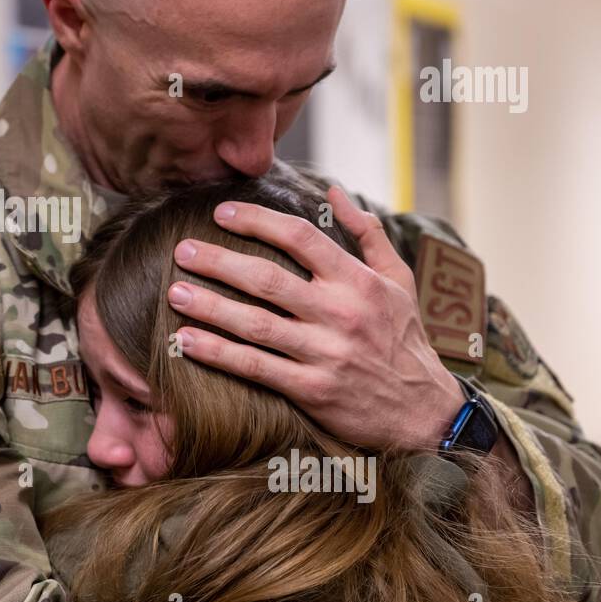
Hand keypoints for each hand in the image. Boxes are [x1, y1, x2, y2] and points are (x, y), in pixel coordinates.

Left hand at [167, 185, 464, 450]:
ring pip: (256, 324)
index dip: (258, 221)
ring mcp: (325, 352)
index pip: (300, 237)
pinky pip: (256, 367)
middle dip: (219, 262)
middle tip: (182, 250)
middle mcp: (339, 313)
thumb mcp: (399, 279)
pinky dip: (219, 353)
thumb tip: (333, 190)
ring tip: (175, 292)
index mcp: (357, 281)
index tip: (221, 213)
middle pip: (267, 279)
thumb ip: (367, 233)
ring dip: (210, 307)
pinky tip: (187, 341)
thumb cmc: (405, 338)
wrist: (425, 411)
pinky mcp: (312, 390)